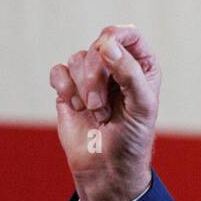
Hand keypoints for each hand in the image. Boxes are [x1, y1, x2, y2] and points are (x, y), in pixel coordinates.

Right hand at [49, 24, 160, 200]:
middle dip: (96, 75)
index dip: (114, 37)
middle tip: (101, 106)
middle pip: (98, 45)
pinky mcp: (69, 88)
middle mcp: (117, 66)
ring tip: (97, 112)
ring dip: (84, 88)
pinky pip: (58, 71)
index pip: (128, 33)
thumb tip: (107, 44)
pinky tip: (76, 107)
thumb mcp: (142, 105)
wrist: (107, 167)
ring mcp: (92, 77)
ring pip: (78, 58)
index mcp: (142, 66)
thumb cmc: (132, 137)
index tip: (107, 51)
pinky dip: (65, 88)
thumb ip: (129, 72)